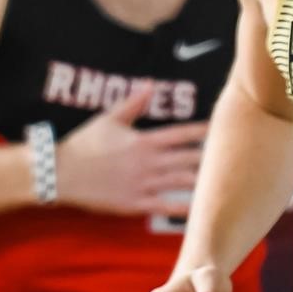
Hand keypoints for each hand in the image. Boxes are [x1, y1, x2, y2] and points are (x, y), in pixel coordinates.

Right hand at [56, 81, 206, 215]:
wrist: (62, 173)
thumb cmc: (85, 144)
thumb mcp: (109, 118)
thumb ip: (133, 103)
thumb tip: (150, 84)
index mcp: (144, 141)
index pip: (181, 134)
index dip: (202, 132)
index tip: (219, 130)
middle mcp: (148, 163)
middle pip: (188, 159)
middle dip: (210, 156)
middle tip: (229, 155)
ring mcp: (144, 184)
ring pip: (181, 182)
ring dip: (202, 179)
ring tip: (221, 179)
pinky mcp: (136, 204)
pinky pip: (165, 206)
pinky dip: (184, 207)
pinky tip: (201, 207)